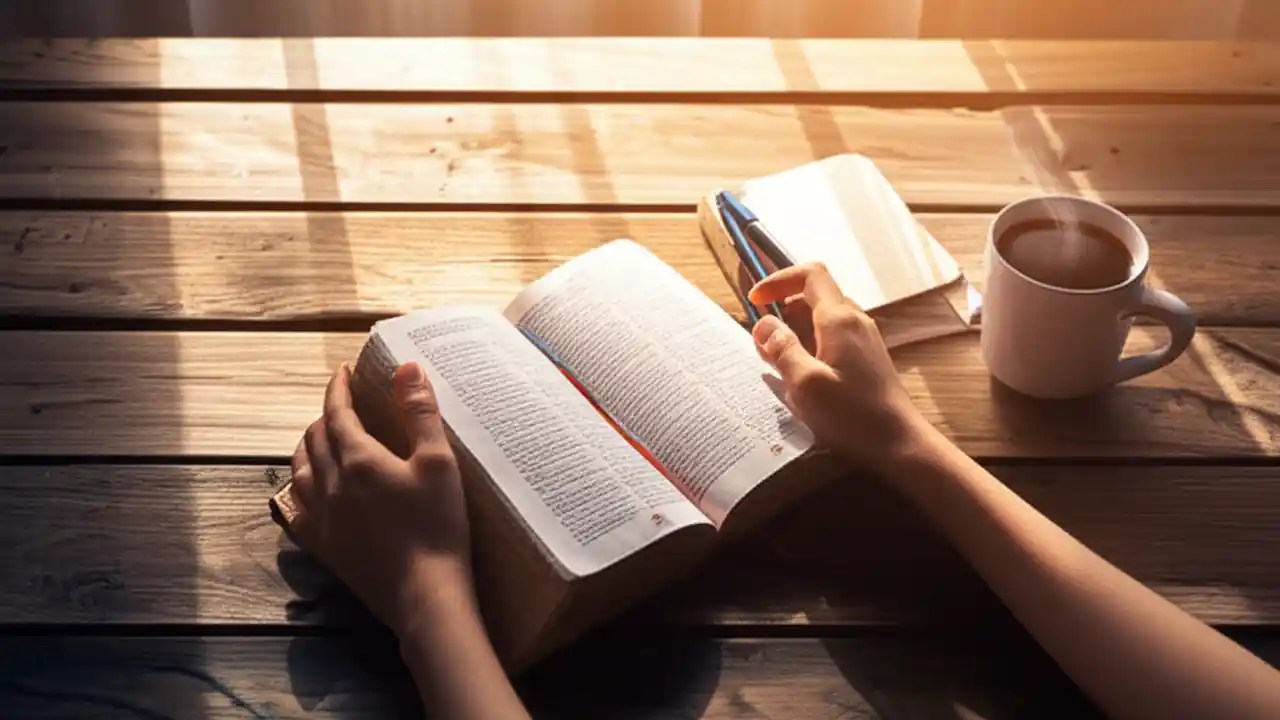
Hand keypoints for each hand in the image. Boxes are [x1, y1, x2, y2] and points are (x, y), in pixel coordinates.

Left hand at [289, 362, 472, 636]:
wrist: (424, 595)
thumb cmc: (438, 526)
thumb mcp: (439, 462)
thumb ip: (420, 412)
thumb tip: (405, 367)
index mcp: (359, 459)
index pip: (338, 413)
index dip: (338, 389)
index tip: (343, 372)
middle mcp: (331, 485)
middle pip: (315, 439)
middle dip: (325, 415)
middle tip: (342, 405)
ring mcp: (324, 519)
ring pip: (300, 471)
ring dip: (307, 447)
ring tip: (320, 439)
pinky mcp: (324, 548)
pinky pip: (296, 512)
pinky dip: (296, 491)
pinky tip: (302, 491)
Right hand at [749, 263, 929, 467]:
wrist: (899, 442)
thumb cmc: (852, 414)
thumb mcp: (805, 383)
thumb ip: (782, 349)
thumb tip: (764, 324)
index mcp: (839, 319)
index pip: (810, 275)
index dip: (779, 279)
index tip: (757, 300)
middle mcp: (855, 320)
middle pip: (814, 295)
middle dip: (783, 309)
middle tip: (763, 340)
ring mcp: (863, 338)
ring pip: (822, 318)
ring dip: (795, 329)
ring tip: (778, 360)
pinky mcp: (866, 357)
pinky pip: (832, 337)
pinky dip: (810, 344)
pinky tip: (801, 374)